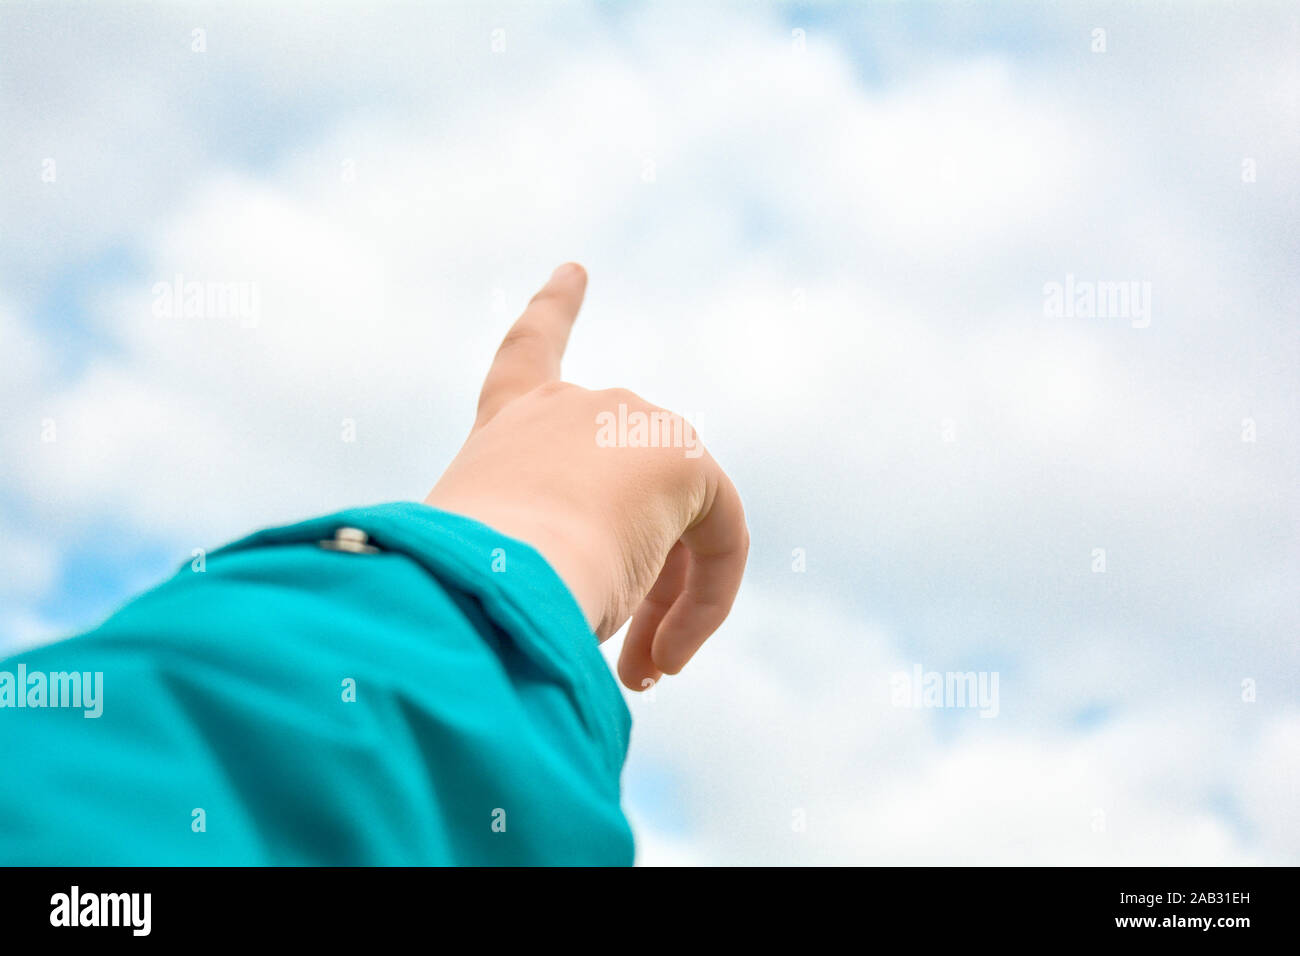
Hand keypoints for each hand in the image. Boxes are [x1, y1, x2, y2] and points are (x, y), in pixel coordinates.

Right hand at [425, 263, 748, 690]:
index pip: (529, 353)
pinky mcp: (683, 458)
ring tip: (639, 673)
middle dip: (638, 582)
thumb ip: (522, 555)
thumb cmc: (463, 595)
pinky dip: (703, 605)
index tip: (574, 271)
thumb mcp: (485, 569)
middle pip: (630, 492)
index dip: (553, 310)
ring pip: (677, 524)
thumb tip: (557, 601)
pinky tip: (669, 658)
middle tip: (626, 664)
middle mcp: (571, 406)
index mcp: (509, 425)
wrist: (481, 588)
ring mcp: (630, 421)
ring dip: (663, 606)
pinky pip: (719, 537)